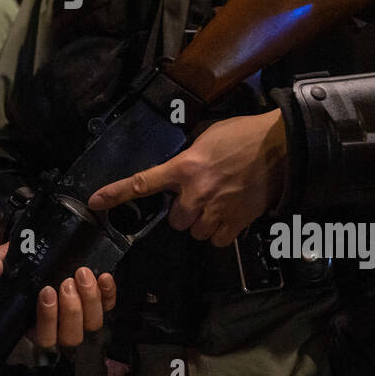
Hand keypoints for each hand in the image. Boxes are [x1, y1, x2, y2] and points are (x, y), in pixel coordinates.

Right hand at [0, 243, 115, 348]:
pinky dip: (108, 292)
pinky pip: (109, 305)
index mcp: (34, 323)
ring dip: (90, 300)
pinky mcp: (99, 301)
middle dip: (71, 309)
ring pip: (92, 323)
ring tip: (82, 274)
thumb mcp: (2, 260)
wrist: (39, 246)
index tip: (46, 291)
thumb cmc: (20, 261)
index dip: (47, 319)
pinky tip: (103, 276)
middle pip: (70, 336)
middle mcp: (59, 324)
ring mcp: (82, 314)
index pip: (43, 337)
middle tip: (66, 282)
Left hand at [89, 110, 287, 246]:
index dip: (116, 194)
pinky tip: (229, 214)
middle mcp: (195, 192)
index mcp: (184, 168)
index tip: (94, 202)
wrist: (280, 148)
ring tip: (218, 203)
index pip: (142, 183)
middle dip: (183, 211)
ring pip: (195, 232)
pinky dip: (220, 231)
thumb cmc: (243, 135)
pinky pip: (216, 240)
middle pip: (175, 221)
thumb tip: (179, 167)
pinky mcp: (236, 222)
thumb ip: (188, 155)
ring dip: (202, 222)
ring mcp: (216, 210)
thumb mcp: (206, 136)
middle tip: (199, 196)